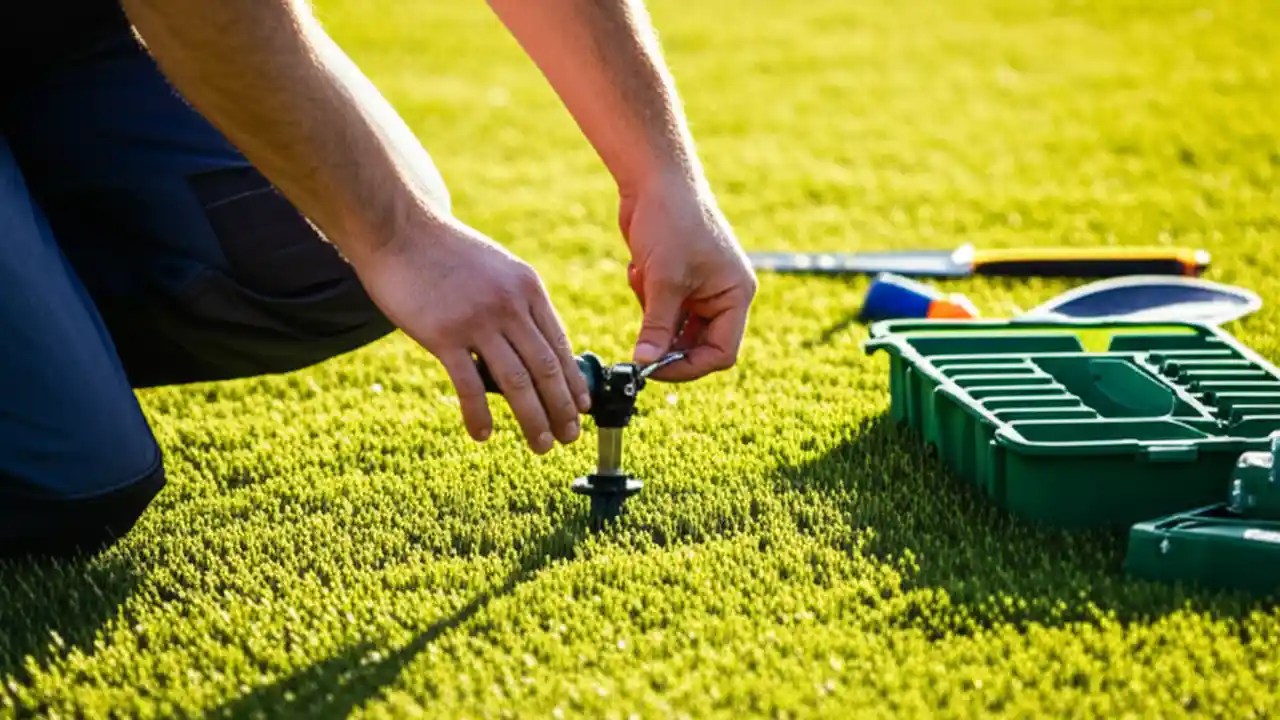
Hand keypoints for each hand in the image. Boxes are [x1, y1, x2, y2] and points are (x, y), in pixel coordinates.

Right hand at [351, 213, 590, 452]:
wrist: (398, 228)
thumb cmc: (444, 252)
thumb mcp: (495, 268)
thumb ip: (515, 302)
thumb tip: (531, 346)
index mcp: (527, 288)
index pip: (559, 344)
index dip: (573, 382)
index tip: (581, 408)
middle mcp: (510, 305)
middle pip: (546, 368)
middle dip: (561, 409)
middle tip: (569, 437)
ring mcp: (478, 320)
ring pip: (517, 382)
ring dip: (533, 419)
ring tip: (540, 444)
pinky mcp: (443, 334)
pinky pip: (468, 384)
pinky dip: (480, 415)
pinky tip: (484, 434)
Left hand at [620, 172, 756, 380]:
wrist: (654, 177)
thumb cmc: (671, 220)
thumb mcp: (664, 280)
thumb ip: (657, 327)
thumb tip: (643, 364)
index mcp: (736, 295)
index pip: (722, 352)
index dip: (688, 366)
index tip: (653, 368)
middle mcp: (723, 295)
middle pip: (697, 344)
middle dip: (665, 338)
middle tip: (638, 337)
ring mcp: (701, 287)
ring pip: (674, 327)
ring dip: (651, 313)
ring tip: (644, 277)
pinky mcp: (678, 279)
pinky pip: (660, 308)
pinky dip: (645, 295)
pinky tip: (639, 267)